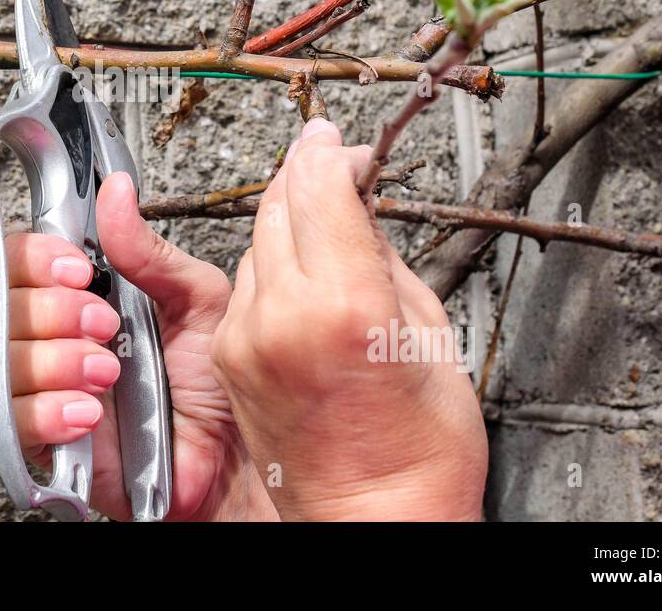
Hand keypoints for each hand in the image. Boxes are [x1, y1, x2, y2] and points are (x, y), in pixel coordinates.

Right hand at [6, 171, 275, 520]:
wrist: (242, 458)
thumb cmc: (223, 385)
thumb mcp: (199, 302)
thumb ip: (151, 252)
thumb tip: (116, 193)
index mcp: (88, 302)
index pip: (26, 265)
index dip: (39, 259)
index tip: (78, 268)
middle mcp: (61, 344)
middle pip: (7, 308)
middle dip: (54, 309)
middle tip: (104, 323)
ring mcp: (53, 394)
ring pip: (9, 364)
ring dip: (56, 360)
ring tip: (108, 371)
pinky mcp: (54, 447)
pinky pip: (18, 424)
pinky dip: (51, 411)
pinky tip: (92, 411)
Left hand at [211, 118, 487, 520]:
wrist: (374, 520)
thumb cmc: (418, 449)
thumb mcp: (430, 334)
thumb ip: (384, 258)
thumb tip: (359, 207)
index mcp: (346, 303)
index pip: (320, 186)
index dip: (330, 151)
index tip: (339, 141)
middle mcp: (285, 313)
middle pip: (279, 202)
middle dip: (307, 176)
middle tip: (335, 169)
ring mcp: (248, 337)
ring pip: (257, 239)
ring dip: (288, 221)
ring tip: (326, 231)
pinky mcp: (231, 357)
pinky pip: (245, 284)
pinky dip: (271, 267)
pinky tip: (302, 278)